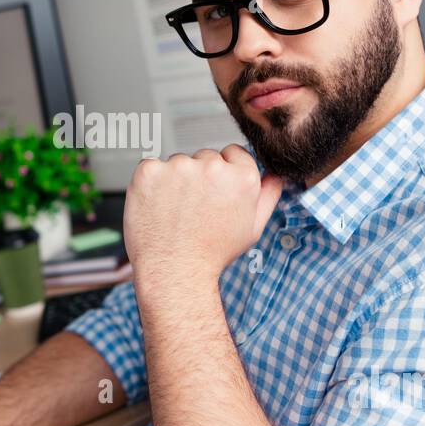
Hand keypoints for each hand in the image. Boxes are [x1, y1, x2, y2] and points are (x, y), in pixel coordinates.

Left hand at [123, 144, 281, 288]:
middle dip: (200, 177)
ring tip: (176, 213)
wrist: (174, 272)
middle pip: (205, 157)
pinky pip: (150, 167)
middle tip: (194, 209)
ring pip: (178, 162)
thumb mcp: (252, 229)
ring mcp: (179, 167)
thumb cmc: (212, 254)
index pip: (233, 153)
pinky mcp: (150, 172)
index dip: (223, 174)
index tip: (214, 192)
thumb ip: (267, 195)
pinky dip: (151, 184)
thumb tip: (274, 174)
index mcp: (242, 178)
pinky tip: (157, 207)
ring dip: (175, 180)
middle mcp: (212, 168)